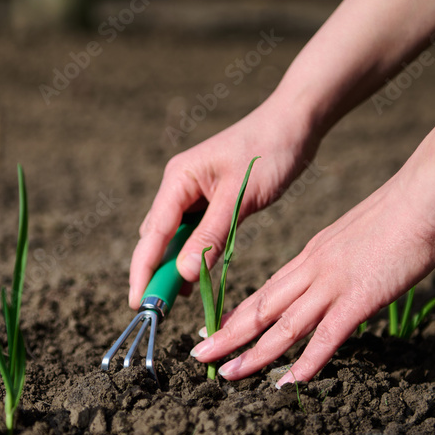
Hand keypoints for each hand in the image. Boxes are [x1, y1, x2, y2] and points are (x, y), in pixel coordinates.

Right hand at [128, 101, 315, 308]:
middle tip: (158, 310)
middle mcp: (179, 186)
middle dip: (154, 273)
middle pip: (156, 238)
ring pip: (174, 238)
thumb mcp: (239, 198)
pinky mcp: (211, 199)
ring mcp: (193, 192)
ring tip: (174, 302)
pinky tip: (197, 278)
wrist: (294, 123)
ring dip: (174, 267)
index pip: (152, 234)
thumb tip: (183, 272)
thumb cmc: (268, 151)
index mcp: (178, 180)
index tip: (140, 302)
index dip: (143, 270)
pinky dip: (193, 256)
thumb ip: (211, 236)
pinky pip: (194, 233)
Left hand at [189, 177, 434, 385]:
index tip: (216, 331)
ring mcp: (332, 285)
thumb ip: (339, 259)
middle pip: (261, 308)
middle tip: (200, 356)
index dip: (238, 313)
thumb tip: (337, 276)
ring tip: (227, 375)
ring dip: (253, 354)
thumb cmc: (399, 214)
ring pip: (282, 326)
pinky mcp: (358, 298)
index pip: (265, 290)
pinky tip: (288, 381)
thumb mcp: (355, 236)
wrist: (423, 197)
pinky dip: (305, 362)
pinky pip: (326, 336)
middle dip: (227, 336)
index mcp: (310, 255)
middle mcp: (312, 270)